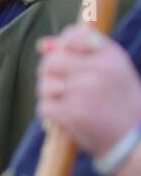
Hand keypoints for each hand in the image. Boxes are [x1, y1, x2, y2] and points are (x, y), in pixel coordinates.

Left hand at [37, 26, 140, 157]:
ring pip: (44, 84)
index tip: (70, 61)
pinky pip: (44, 106)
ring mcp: (83, 91)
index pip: (72, 36)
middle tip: (64, 86)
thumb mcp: (112, 70)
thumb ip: (79, 52)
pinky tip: (67, 116)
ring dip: (50, 95)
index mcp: (110, 56)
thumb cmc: (119, 102)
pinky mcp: (72, 113)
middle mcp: (98, 70)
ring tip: (69, 102)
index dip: (62, 47)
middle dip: (50, 74)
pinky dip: (51, 113)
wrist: (132, 140)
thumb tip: (43, 43)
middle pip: (51, 61)